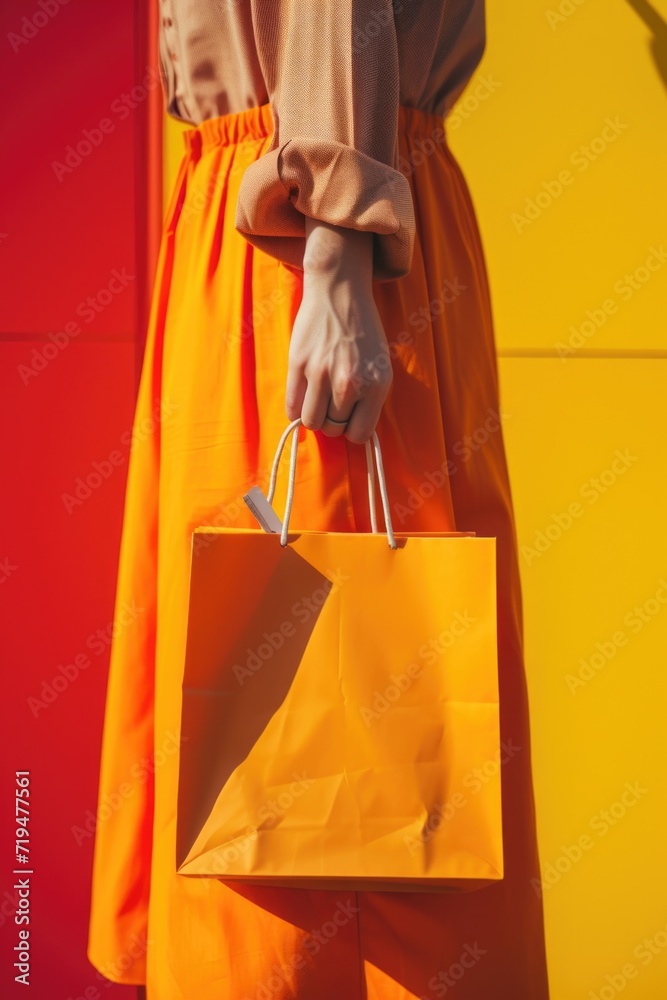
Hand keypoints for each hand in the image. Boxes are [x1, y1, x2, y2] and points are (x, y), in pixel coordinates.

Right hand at [286, 220, 392, 443]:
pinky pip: (292, 407)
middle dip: (332, 420)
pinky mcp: (298, 364)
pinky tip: (301, 399)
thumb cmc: (362, 330)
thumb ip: (370, 397)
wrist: (340, 292)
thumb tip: (353, 430)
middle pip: (333, 428)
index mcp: (376, 385)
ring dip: (313, 417)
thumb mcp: (380, 365)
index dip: (352, 429)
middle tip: (331, 403)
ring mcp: (322, 374)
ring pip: (312, 421)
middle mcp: (350, 383)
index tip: (348, 418)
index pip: (360, 434)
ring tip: (316, 401)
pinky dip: (295, 410)